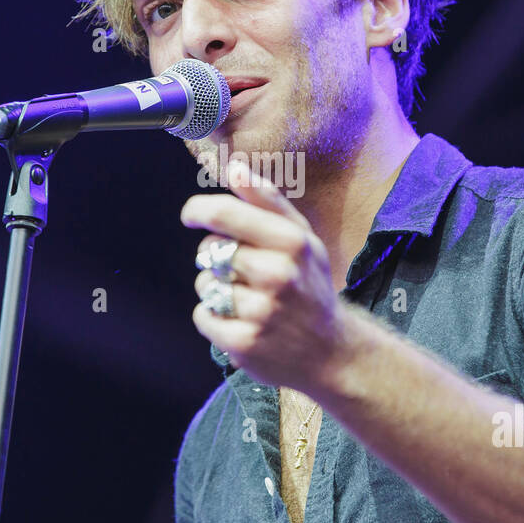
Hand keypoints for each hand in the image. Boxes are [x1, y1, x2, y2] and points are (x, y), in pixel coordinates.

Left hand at [181, 160, 353, 396]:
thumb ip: (267, 201)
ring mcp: (261, 311)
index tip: (191, 215)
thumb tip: (235, 168)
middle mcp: (278, 275)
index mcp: (292, 243)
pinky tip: (241, 322)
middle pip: (210, 251)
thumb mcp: (302, 239)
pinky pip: (203, 316)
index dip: (198, 210)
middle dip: (215, 258)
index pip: (225, 215)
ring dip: (215, 290)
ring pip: (205, 285)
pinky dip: (214, 318)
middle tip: (242, 272)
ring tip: (246, 300)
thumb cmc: (310, 286)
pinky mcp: (244, 342)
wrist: (332, 353)